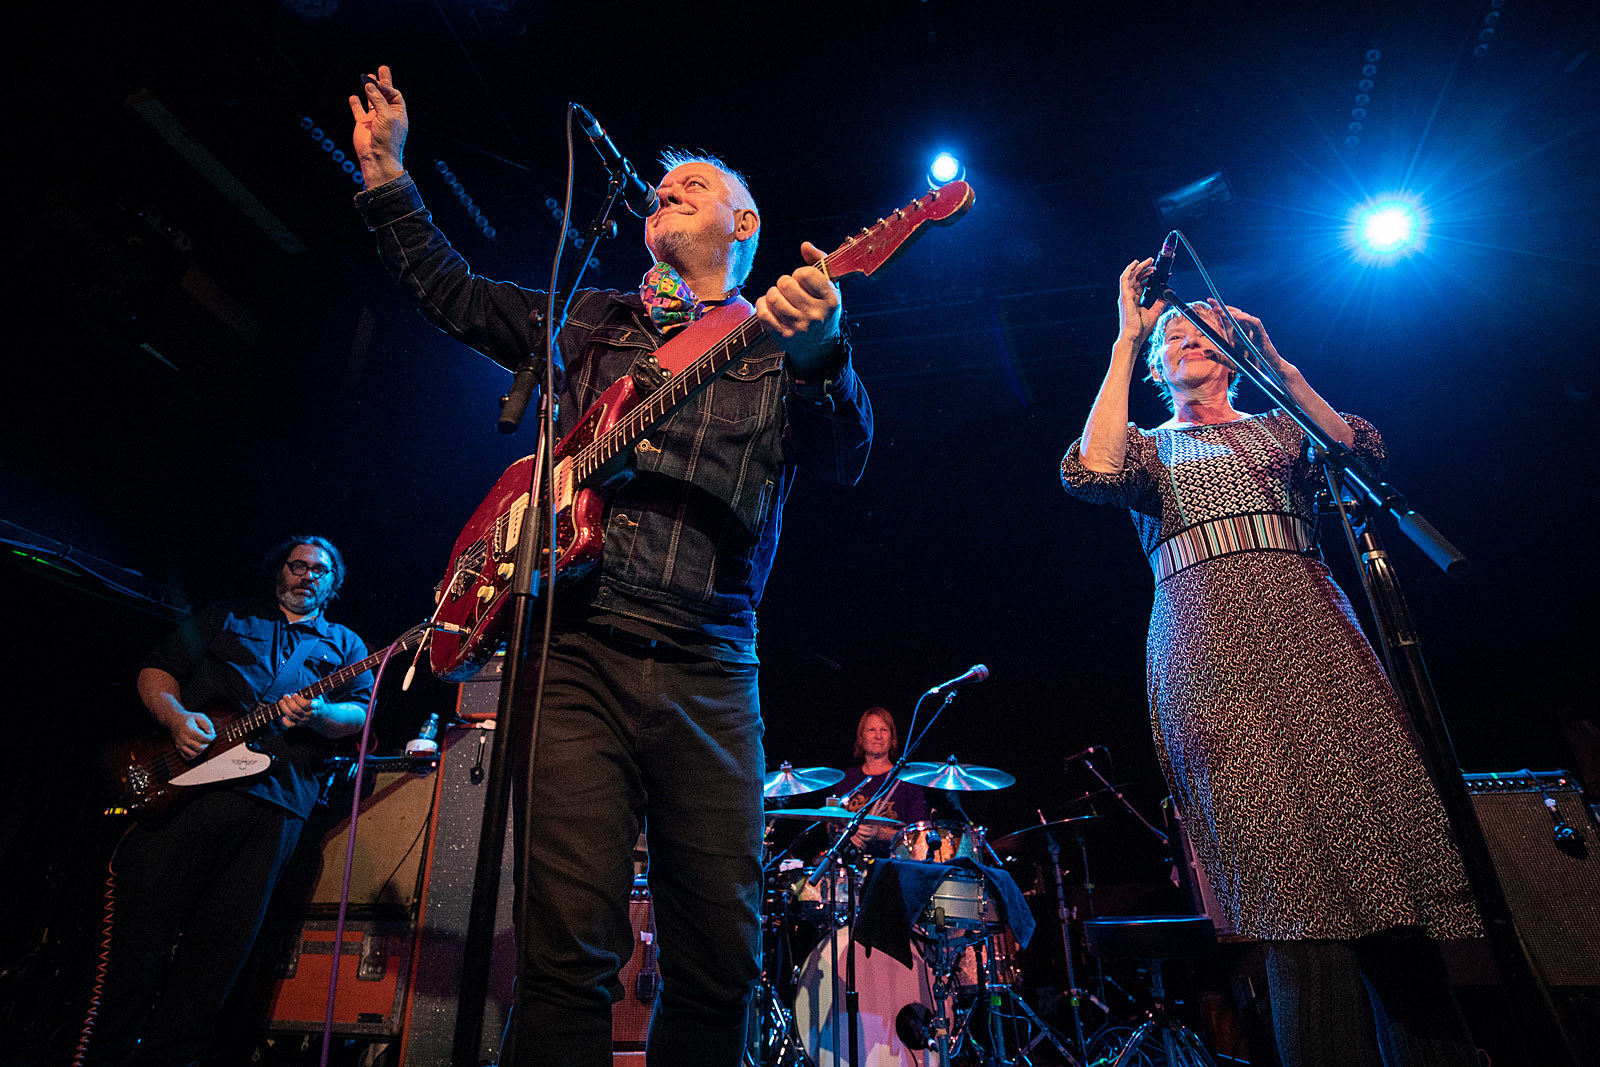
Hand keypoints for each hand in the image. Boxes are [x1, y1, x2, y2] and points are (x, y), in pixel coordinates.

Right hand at [170, 710, 216, 760]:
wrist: (175, 720)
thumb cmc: (189, 719)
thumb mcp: (200, 716)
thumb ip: (208, 725)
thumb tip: (212, 735)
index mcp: (189, 730)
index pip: (204, 738)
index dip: (211, 737)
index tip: (212, 734)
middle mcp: (183, 739)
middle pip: (199, 748)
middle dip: (207, 744)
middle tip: (207, 739)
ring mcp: (180, 745)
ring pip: (193, 754)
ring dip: (201, 751)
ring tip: (202, 744)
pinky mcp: (178, 748)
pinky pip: (187, 757)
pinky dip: (194, 755)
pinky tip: (197, 749)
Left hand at [275, 693, 324, 730]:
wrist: (320, 718)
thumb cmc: (316, 704)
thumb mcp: (317, 697)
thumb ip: (310, 694)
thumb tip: (299, 690)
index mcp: (316, 707)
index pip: (305, 704)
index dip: (297, 699)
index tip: (293, 694)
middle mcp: (309, 715)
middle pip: (296, 710)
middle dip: (289, 702)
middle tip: (285, 696)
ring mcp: (304, 720)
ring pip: (292, 716)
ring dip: (284, 708)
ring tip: (281, 701)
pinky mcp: (299, 725)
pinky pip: (290, 725)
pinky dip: (285, 721)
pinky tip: (283, 716)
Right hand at [348, 64, 408, 187]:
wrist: (377, 158)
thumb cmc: (388, 140)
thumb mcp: (387, 116)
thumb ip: (378, 100)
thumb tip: (370, 84)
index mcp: (398, 114)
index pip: (394, 94)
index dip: (387, 86)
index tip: (379, 83)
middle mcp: (387, 115)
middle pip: (385, 94)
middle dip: (383, 82)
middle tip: (382, 68)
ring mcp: (374, 119)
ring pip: (371, 100)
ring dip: (369, 89)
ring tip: (367, 77)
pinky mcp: (362, 124)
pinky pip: (358, 111)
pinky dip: (356, 103)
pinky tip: (354, 97)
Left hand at [756, 242, 841, 375]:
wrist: (819, 347)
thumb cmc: (822, 309)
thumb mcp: (829, 286)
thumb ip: (819, 262)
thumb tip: (805, 245)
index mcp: (830, 300)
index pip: (805, 273)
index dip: (800, 273)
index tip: (803, 281)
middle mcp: (816, 315)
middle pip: (785, 283)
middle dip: (785, 283)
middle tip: (790, 290)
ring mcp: (799, 327)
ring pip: (773, 297)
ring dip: (773, 293)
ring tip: (780, 297)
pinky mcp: (783, 336)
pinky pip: (763, 313)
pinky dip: (763, 305)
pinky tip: (770, 306)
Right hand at [1118, 258, 1167, 342]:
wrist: (1133, 336)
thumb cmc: (1140, 329)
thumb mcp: (1154, 312)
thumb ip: (1159, 303)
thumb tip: (1165, 295)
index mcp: (1134, 301)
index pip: (1140, 284)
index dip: (1148, 277)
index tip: (1156, 272)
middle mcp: (1129, 297)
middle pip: (1136, 278)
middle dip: (1144, 269)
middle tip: (1152, 263)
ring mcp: (1126, 296)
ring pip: (1131, 276)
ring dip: (1139, 267)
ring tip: (1148, 261)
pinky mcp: (1125, 296)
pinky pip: (1125, 279)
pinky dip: (1130, 270)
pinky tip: (1136, 264)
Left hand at [1211, 300, 1298, 380]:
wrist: (1267, 371)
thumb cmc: (1250, 366)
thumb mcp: (1231, 362)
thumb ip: (1218, 358)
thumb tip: (1203, 352)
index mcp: (1236, 333)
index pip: (1226, 317)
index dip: (1219, 308)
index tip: (1208, 301)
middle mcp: (1244, 329)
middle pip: (1233, 314)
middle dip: (1222, 307)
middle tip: (1211, 303)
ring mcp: (1253, 330)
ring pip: (1243, 316)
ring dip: (1231, 312)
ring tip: (1220, 311)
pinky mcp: (1262, 334)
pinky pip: (1254, 322)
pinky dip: (1246, 319)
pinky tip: (1237, 317)